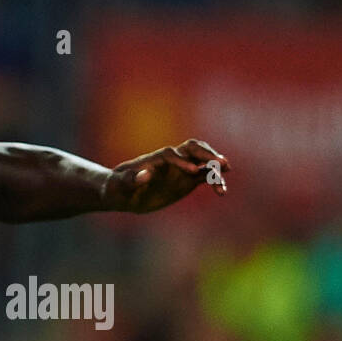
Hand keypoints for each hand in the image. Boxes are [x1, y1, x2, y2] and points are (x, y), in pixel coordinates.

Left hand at [105, 138, 229, 212]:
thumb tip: (146, 174)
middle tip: (220, 163)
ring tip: (224, 178)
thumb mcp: (118, 185)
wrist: (122, 192)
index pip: (169, 154)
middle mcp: (170, 160)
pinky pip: (205, 176)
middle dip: (206, 153)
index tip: (192, 171)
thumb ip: (130, 180)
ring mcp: (181, 169)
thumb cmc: (116, 187)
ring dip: (215, 166)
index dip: (181, 160)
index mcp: (153, 159)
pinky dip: (215, 181)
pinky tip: (221, 191)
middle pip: (191, 148)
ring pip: (202, 161)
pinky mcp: (187, 180)